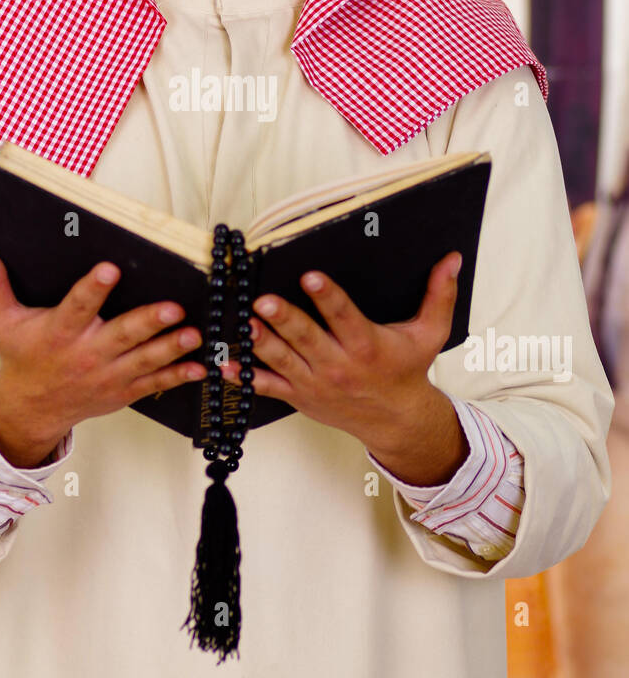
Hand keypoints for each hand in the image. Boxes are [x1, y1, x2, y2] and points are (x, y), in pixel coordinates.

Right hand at [0, 245, 204, 466]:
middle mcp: (86, 354)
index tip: (109, 269)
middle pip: (121, 336)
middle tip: (173, 307)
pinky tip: (200, 367)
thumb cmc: (20, 355)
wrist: (31, 408)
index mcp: (58, 332)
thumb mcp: (1, 320)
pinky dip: (178, 376)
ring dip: (171, 348)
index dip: (93, 288)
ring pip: (144, 360)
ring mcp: (108, 376)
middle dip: (148, 322)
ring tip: (193, 334)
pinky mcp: (123, 391)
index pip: (76, 307)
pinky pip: (154, 383)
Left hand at [221, 251, 462, 457]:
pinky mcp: (298, 396)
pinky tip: (224, 363)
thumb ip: (440, 294)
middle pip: (306, 338)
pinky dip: (244, 377)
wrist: (395, 420)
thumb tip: (453, 258)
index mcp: (367, 345)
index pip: (344, 317)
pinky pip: (267, 387)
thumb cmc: (408, 369)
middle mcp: (338, 365)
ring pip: (282, 360)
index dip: (327, 296)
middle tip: (263, 300)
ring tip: (243, 323)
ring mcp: (314, 382)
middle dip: (284, 319)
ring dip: (260, 342)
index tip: (310, 276)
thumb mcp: (430, 333)